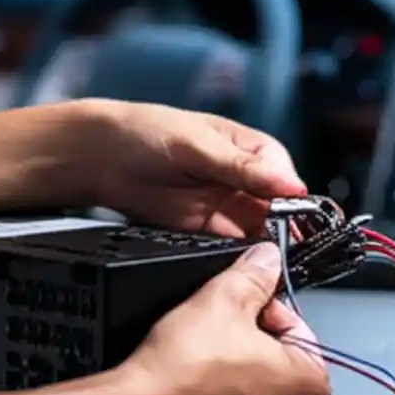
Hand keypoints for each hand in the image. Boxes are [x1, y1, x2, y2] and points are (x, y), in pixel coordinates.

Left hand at [83, 100, 307, 237]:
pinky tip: (241, 261)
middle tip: (287, 245)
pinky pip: (232, 248)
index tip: (295, 216)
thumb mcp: (200, 145)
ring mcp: (227, 208)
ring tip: (268, 258)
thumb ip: (244, 168)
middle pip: (279, 211)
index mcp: (253, 151)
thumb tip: (292, 185)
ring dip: (265, 246)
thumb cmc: (147, 133)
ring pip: (259, 233)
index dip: (293, 200)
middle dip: (284, 229)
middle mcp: (245, 181)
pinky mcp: (206, 231)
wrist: (99, 157)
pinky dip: (238, 256)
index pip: (286, 179)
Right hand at [112, 242, 329, 394]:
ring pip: (251, 392)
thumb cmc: (182, 374)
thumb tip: (266, 259)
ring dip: (229, 371)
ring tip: (197, 358)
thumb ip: (253, 274)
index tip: (241, 304)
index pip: (299, 330)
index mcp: (311, 387)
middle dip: (249, 341)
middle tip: (216, 329)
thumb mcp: (223, 299)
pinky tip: (186, 387)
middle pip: (277, 363)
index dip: (265, 308)